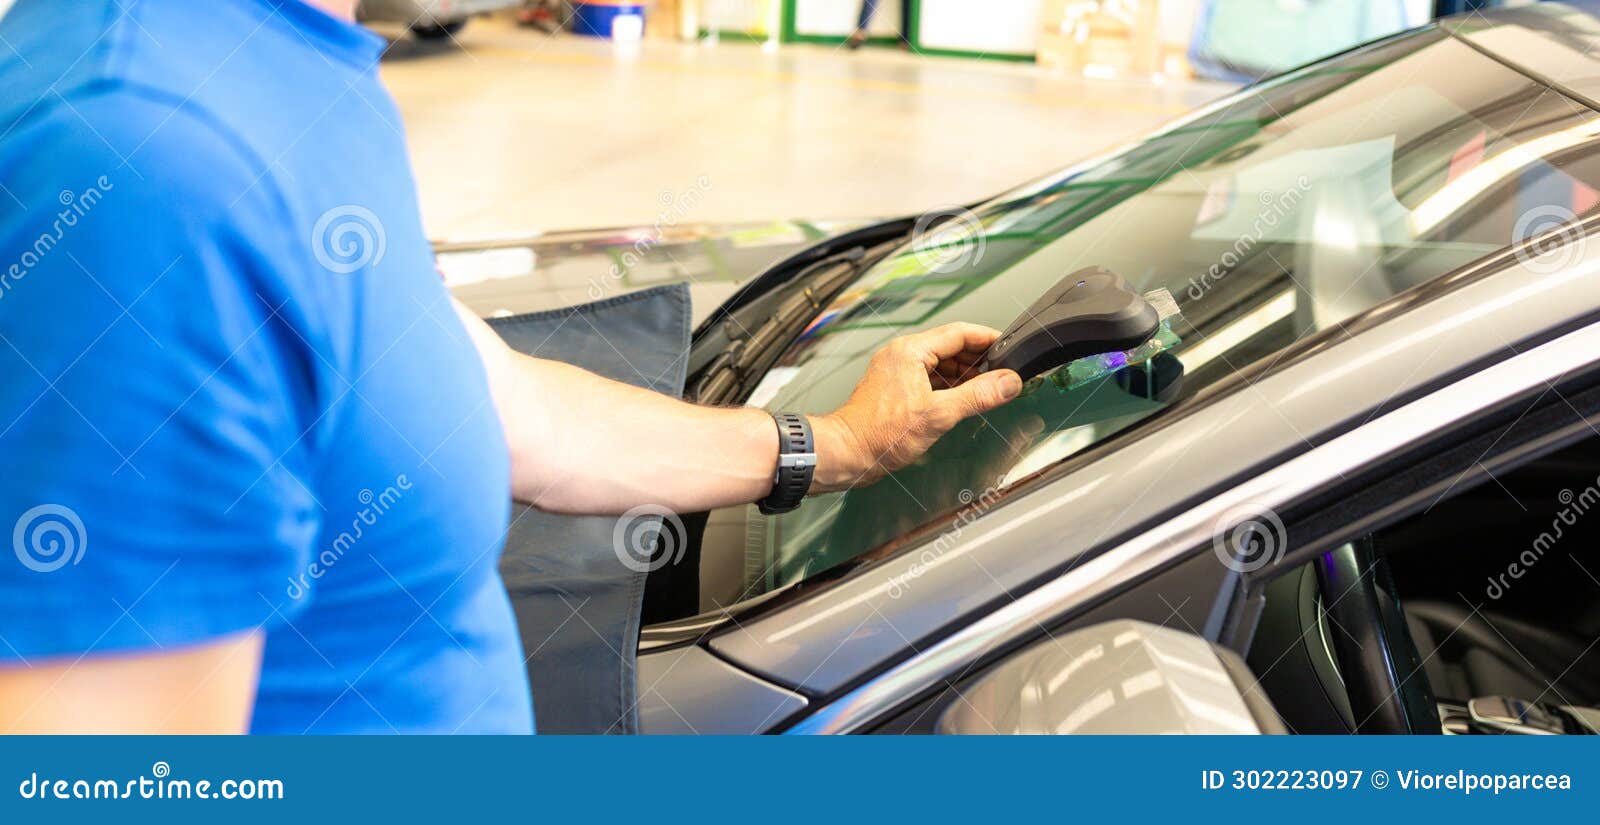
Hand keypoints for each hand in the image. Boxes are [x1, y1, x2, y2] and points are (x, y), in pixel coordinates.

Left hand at [810, 323, 1023, 492]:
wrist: (847, 453)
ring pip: (940, 364)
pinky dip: (948, 386)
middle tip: (1002, 374)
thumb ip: (977, 396)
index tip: (1009, 348)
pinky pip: (928, 378)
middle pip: (950, 347)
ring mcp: (897, 371)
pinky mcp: (895, 388)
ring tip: (985, 390)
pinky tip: (960, 401)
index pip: (959, 333)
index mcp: (910, 351)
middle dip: (978, 360)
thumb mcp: (938, 414)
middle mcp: (902, 355)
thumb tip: (1007, 383)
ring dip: (964, 375)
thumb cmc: (878, 434)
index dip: (988, 339)